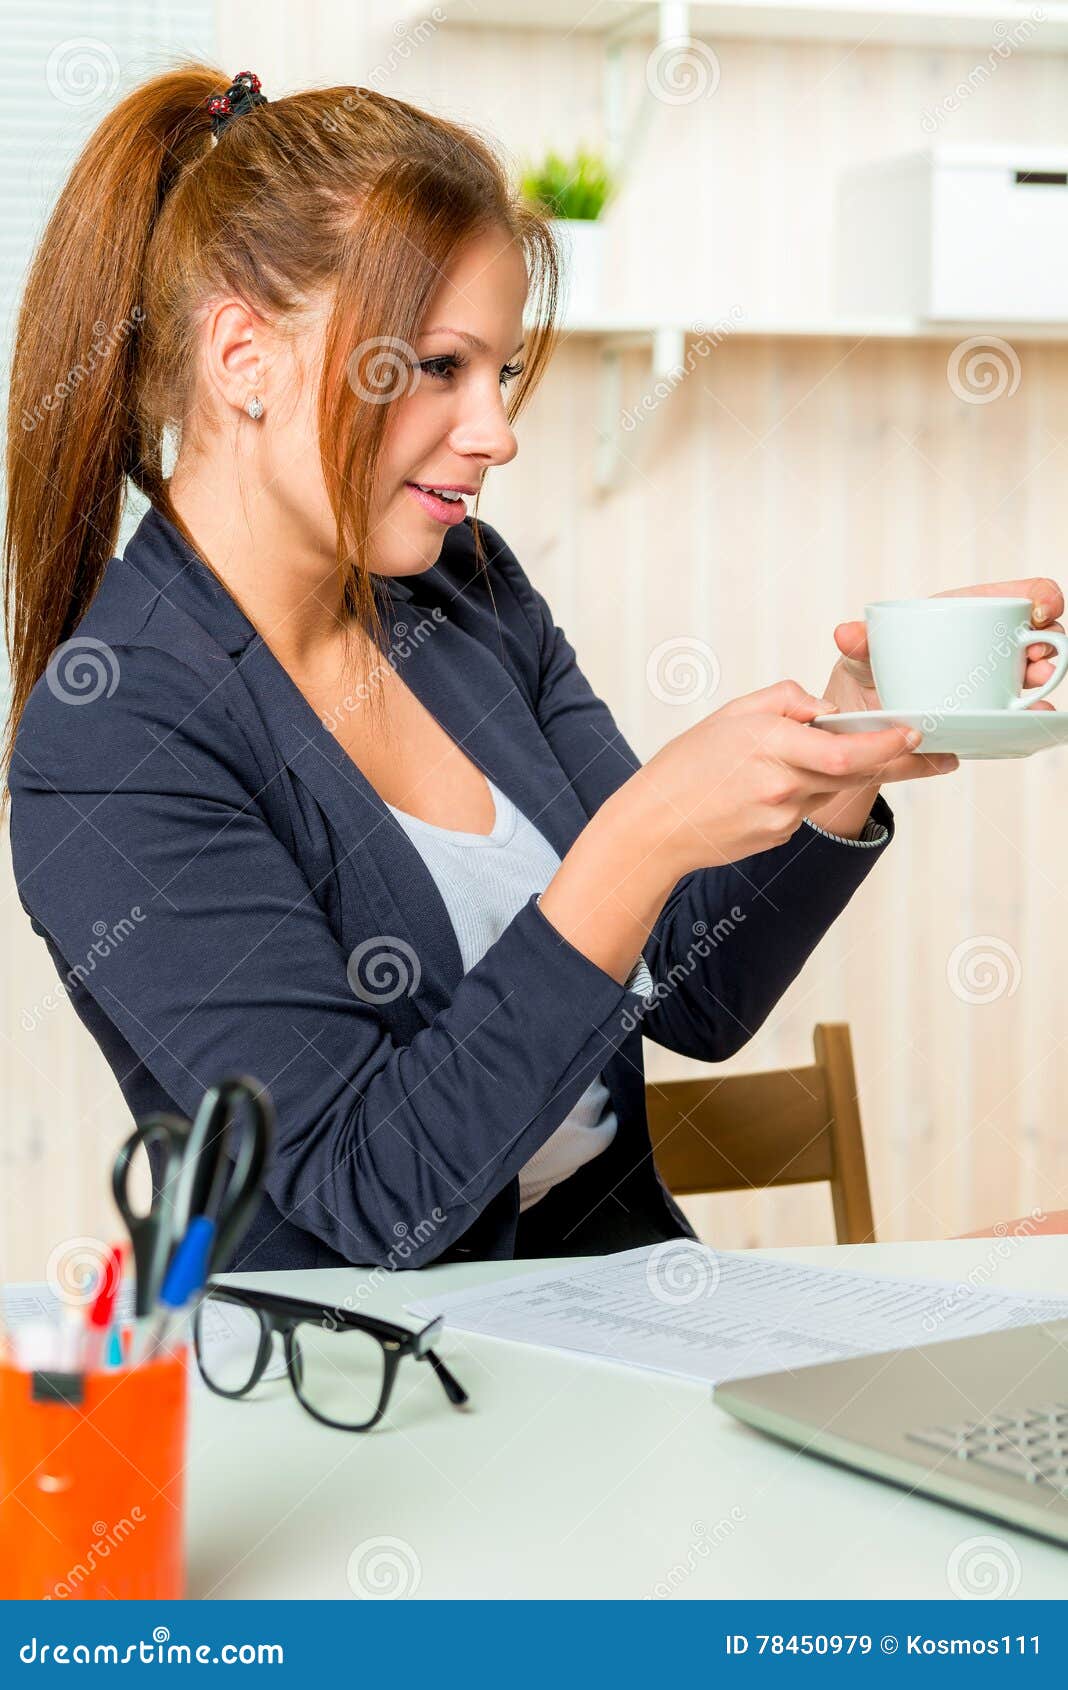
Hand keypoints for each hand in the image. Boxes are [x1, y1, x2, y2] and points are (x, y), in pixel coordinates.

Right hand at [628, 679, 956, 877]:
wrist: (655, 828)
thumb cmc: (687, 766)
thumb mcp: (733, 712)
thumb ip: (786, 700)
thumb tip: (825, 706)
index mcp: (770, 745)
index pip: (846, 749)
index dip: (888, 744)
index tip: (915, 732)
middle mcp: (783, 786)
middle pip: (856, 772)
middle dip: (897, 758)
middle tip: (933, 749)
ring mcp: (784, 817)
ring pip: (836, 788)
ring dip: (852, 771)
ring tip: (861, 753)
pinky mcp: (781, 836)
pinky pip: (811, 806)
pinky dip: (811, 789)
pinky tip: (779, 783)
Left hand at [808, 576, 1065, 836]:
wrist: (870, 716)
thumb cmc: (874, 667)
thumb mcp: (864, 652)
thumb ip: (859, 641)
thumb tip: (845, 634)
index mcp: (971, 613)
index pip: (1022, 595)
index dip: (1042, 597)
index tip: (1040, 611)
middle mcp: (993, 644)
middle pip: (1041, 634)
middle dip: (1048, 643)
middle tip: (1034, 658)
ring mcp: (997, 678)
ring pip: (1037, 673)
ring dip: (1043, 679)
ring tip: (1035, 686)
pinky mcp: (992, 712)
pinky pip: (1020, 712)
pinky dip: (1031, 715)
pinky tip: (1031, 718)